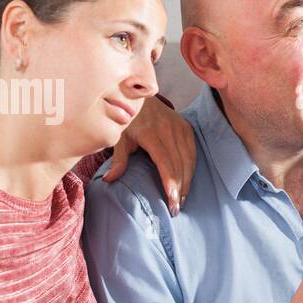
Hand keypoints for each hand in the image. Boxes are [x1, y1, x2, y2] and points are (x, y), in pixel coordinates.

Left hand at [107, 95, 196, 215]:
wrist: (138, 94)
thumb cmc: (127, 118)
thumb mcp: (119, 137)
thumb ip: (118, 159)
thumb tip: (109, 180)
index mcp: (151, 133)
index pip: (165, 162)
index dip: (170, 182)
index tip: (171, 200)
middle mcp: (168, 130)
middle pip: (179, 164)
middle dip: (179, 188)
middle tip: (176, 208)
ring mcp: (180, 127)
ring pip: (188, 160)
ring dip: (187, 181)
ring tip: (182, 199)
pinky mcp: (187, 127)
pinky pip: (192, 152)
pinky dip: (191, 169)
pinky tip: (187, 182)